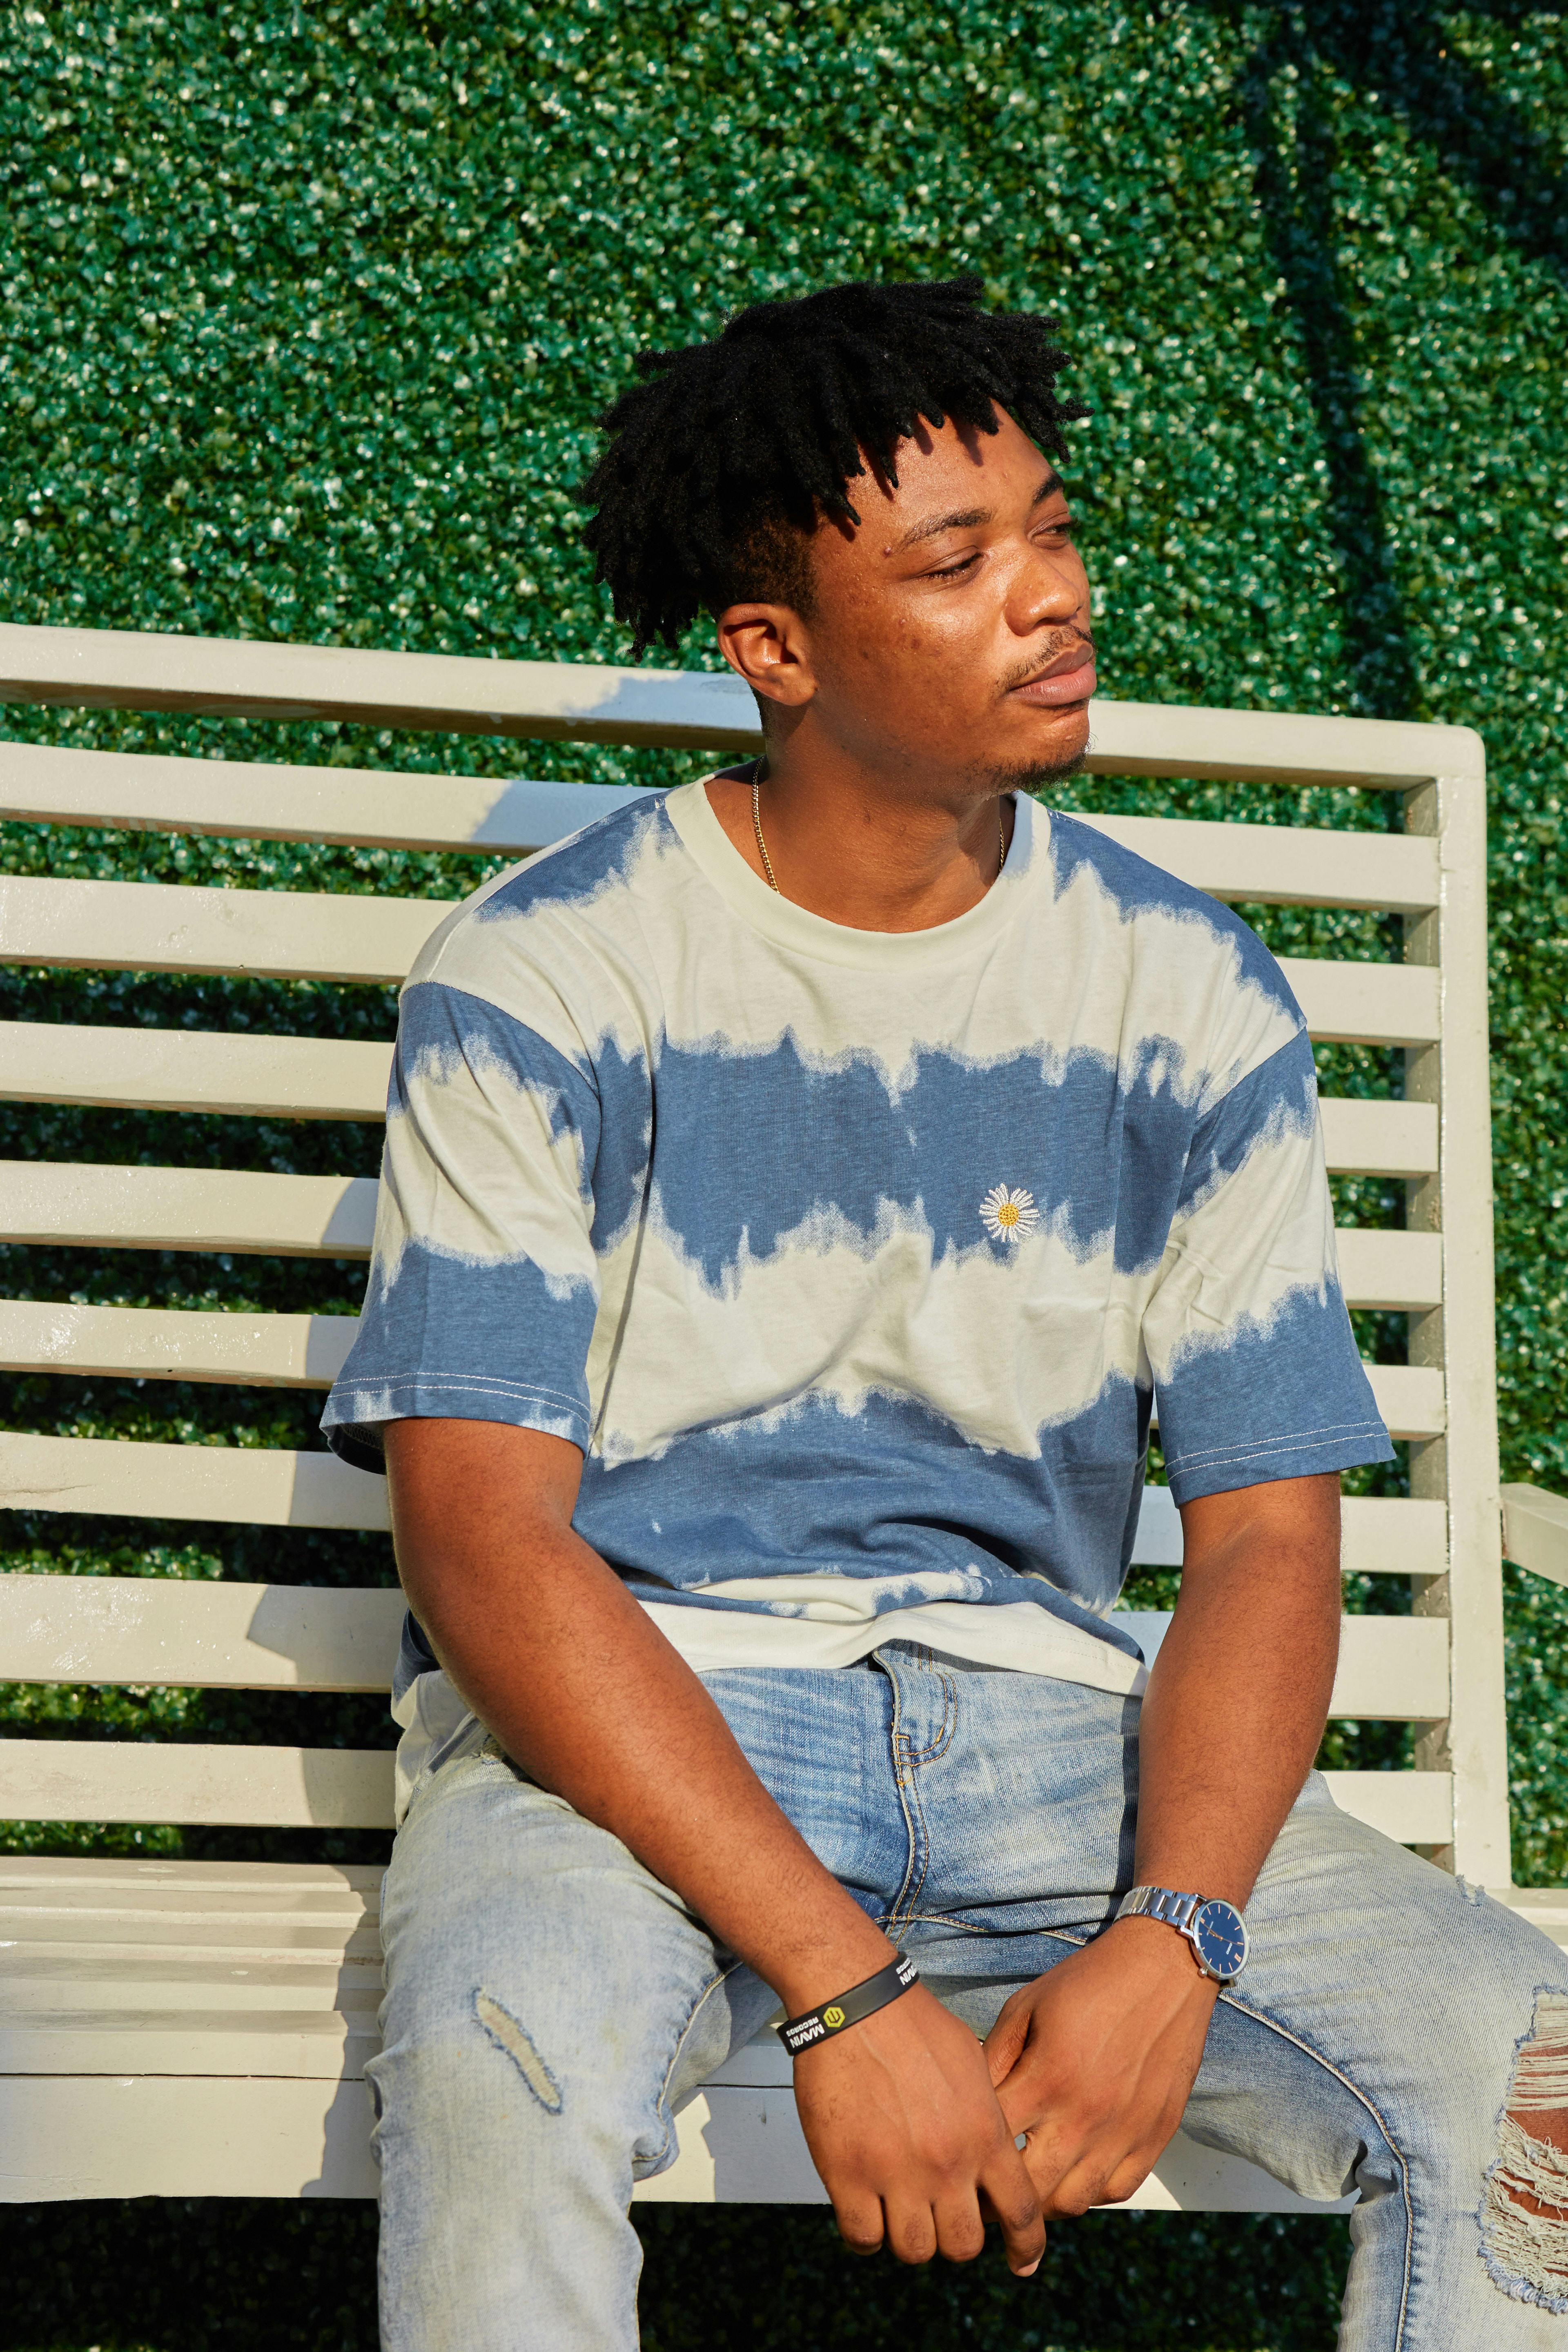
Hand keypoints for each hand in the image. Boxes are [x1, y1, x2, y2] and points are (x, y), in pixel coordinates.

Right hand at [791, 1982, 1045, 2273]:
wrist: (856, 2002)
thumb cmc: (914, 2025)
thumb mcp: (973, 2065)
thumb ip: (987, 2118)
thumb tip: (994, 2157)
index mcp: (984, 2134)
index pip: (1022, 2212)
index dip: (1026, 2247)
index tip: (1021, 2263)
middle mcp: (947, 2163)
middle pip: (964, 2245)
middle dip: (954, 2237)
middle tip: (939, 2216)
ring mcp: (896, 2173)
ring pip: (914, 2250)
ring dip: (909, 2237)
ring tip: (899, 2211)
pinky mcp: (847, 2174)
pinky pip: (863, 2238)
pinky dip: (866, 2234)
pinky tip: (864, 2210)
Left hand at [983, 1918, 1218, 2213]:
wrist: (1164, 1968)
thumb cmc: (1087, 1983)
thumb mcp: (1026, 2007)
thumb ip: (995, 2058)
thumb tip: (968, 2105)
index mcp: (1047, 2078)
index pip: (994, 2146)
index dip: (969, 2159)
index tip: (958, 2161)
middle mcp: (1086, 2115)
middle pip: (1030, 2191)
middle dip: (1000, 2199)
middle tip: (985, 2191)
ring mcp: (1124, 2132)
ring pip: (1073, 2202)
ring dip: (1044, 2203)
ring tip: (1027, 2186)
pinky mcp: (1155, 2137)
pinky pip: (1117, 2191)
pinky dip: (1091, 2193)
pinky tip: (1073, 2173)